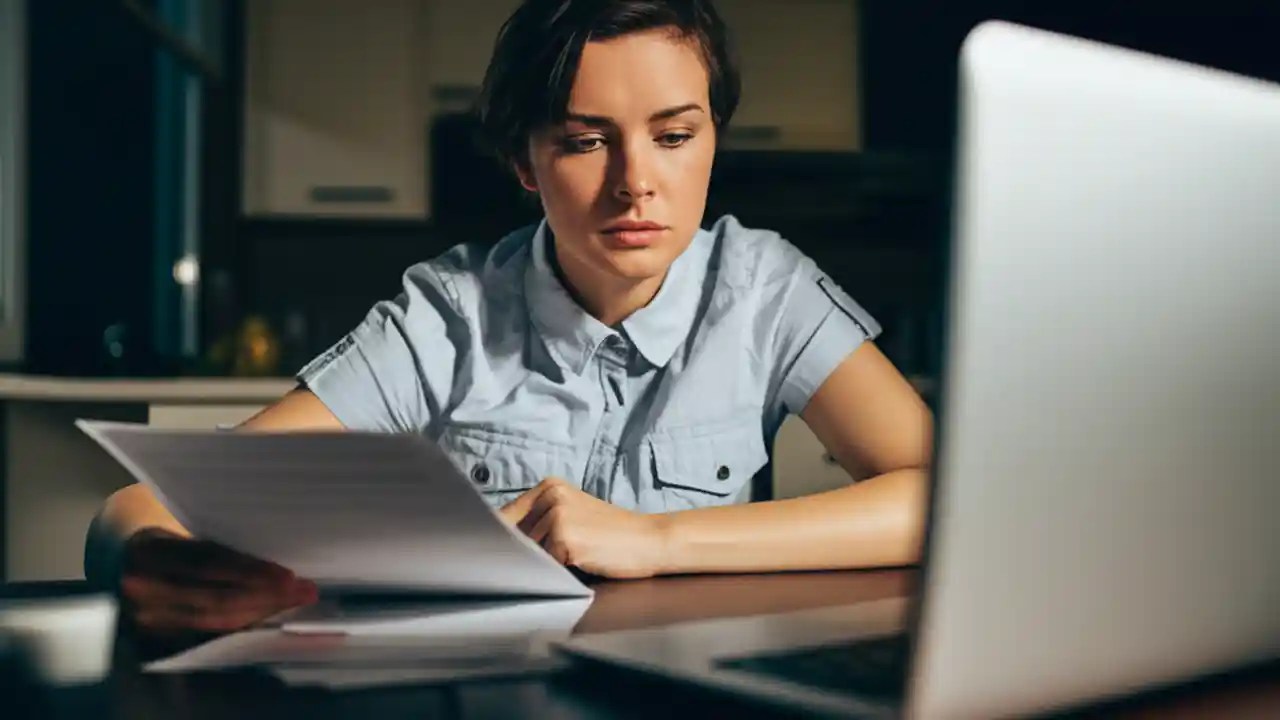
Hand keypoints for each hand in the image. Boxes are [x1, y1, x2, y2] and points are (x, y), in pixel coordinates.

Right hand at [120, 527, 317, 634]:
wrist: (117, 559)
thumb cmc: (161, 535)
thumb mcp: (179, 525)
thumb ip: (212, 541)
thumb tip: (271, 548)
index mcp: (150, 551)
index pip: (207, 564)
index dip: (249, 572)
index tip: (287, 576)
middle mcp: (143, 588)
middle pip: (216, 598)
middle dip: (265, 597)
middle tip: (305, 591)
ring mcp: (147, 617)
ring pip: (215, 620)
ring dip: (260, 612)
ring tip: (295, 600)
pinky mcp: (156, 635)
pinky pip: (208, 631)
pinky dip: (241, 623)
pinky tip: (268, 614)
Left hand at [500, 478, 668, 578]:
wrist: (648, 541)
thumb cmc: (611, 535)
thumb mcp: (572, 515)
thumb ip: (538, 522)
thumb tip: (497, 541)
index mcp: (549, 486)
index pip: (505, 515)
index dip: (499, 538)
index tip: (497, 554)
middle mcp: (550, 495)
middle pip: (513, 537)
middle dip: (523, 553)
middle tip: (556, 557)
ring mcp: (557, 515)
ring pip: (528, 552)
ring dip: (542, 563)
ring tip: (575, 557)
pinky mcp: (565, 537)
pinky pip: (545, 565)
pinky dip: (556, 571)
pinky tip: (580, 563)